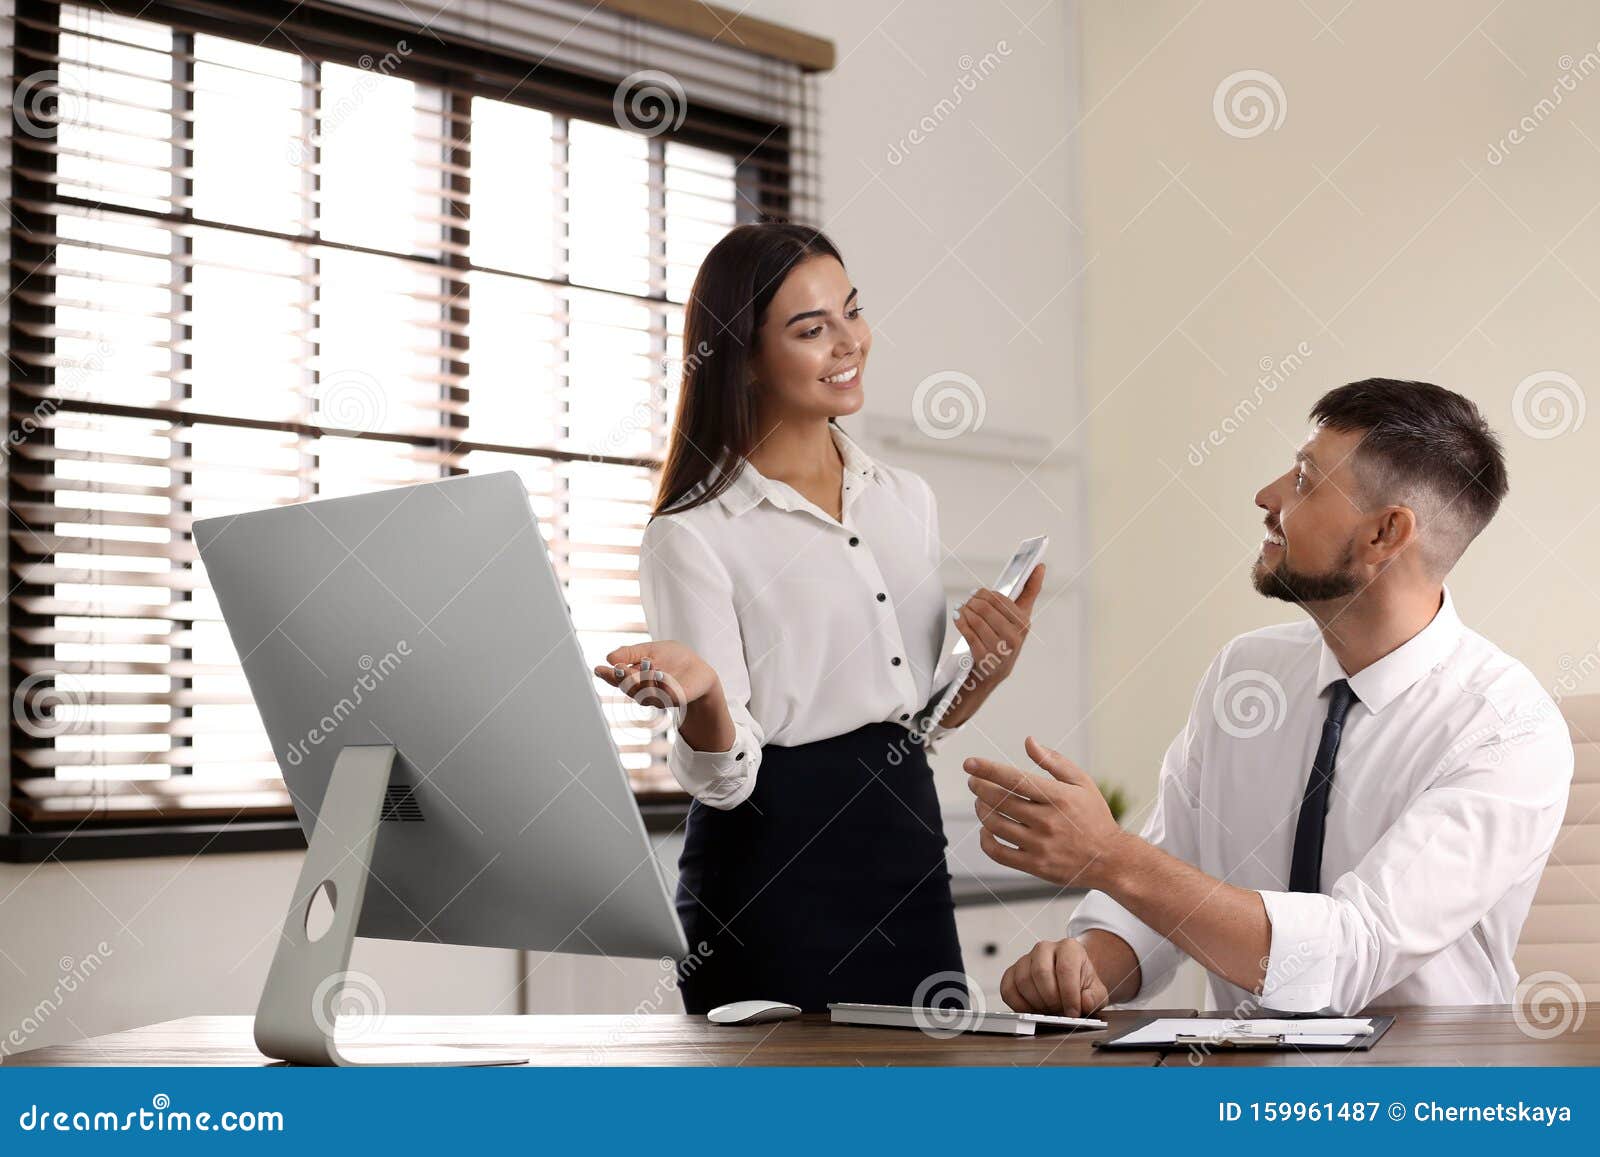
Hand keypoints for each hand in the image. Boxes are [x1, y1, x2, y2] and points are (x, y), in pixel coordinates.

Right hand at [593, 640, 718, 710]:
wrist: (700, 669)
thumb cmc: (673, 659)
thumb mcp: (650, 650)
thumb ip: (631, 653)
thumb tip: (609, 658)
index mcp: (636, 679)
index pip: (618, 679)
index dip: (608, 675)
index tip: (598, 669)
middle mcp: (644, 691)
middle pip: (629, 688)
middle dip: (624, 678)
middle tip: (620, 668)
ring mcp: (660, 697)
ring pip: (646, 693)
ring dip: (644, 680)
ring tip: (646, 665)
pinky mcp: (677, 698)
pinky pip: (668, 695)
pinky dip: (663, 687)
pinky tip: (660, 676)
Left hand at [952, 565, 1042, 691]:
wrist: (994, 671)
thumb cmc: (1008, 638)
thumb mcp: (1021, 617)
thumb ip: (1031, 591)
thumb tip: (1041, 566)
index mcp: (1023, 623)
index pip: (1000, 600)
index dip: (985, 594)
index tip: (977, 593)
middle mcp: (1014, 637)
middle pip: (986, 609)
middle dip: (973, 602)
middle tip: (967, 601)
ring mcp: (999, 649)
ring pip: (976, 620)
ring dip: (965, 611)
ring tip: (961, 608)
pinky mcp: (984, 657)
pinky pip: (968, 633)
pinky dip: (960, 622)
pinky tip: (958, 617)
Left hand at [965, 735, 1123, 888]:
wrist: (1110, 859)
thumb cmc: (1094, 817)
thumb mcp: (1082, 783)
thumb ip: (1054, 761)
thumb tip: (1028, 742)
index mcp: (1059, 797)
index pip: (1015, 779)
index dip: (988, 769)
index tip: (970, 763)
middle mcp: (1048, 821)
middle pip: (1000, 801)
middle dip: (979, 787)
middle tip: (974, 781)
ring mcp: (1040, 845)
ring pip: (995, 824)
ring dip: (981, 809)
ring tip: (981, 802)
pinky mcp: (1035, 865)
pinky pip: (999, 853)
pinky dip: (985, 839)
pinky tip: (986, 829)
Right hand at [1000, 937, 1109, 1015]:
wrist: (1071, 979)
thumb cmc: (1082, 984)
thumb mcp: (1097, 992)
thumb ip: (1095, 998)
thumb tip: (1084, 1002)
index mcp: (1069, 948)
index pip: (1065, 968)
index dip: (1069, 994)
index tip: (1073, 1012)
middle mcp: (1045, 948)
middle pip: (1041, 972)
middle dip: (1051, 999)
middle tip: (1059, 1012)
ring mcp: (1026, 959)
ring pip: (1023, 981)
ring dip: (1036, 1003)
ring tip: (1048, 1011)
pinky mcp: (1012, 972)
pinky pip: (1007, 989)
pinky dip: (1019, 1005)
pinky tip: (1032, 1010)